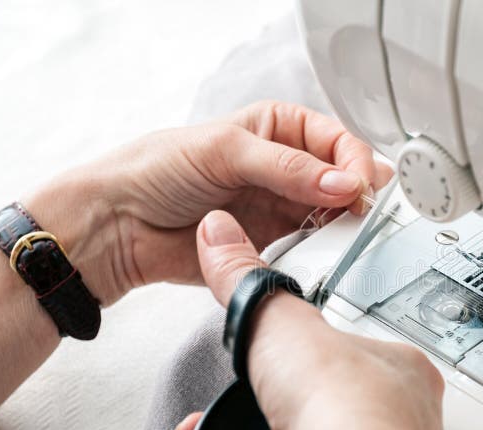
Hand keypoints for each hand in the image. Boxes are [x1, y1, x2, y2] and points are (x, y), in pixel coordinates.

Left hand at [25, 101, 392, 304]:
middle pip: (342, 177)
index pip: (335, 139)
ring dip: (345, 222)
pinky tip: (327, 249)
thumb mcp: (225, 150)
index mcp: (277, 128)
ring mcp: (281, 206)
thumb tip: (341, 182)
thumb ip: (286, 166)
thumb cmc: (156, 170)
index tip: (357, 184)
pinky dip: (324, 248)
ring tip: (347, 230)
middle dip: (356, 192)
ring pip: (333, 213)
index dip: (353, 160)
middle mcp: (285, 166)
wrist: (120, 226)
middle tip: (362, 210)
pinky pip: (312, 245)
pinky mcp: (274, 242)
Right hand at [171, 211, 471, 429]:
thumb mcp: (278, 320)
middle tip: (219, 418)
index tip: (259, 371)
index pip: (344, 357)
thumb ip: (246, 283)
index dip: (292, 363)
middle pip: (319, 413)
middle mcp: (394, 423)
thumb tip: (220, 238)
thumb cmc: (341, 400)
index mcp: (396, 369)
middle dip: (254, 417)